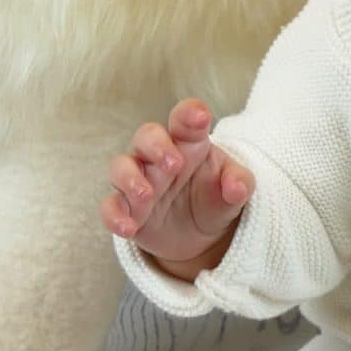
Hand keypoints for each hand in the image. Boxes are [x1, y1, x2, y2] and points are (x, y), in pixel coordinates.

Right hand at [101, 99, 254, 279]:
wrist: (201, 237)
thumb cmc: (214, 198)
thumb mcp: (233, 191)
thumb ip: (240, 183)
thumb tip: (237, 186)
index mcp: (189, 142)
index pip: (184, 119)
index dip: (189, 114)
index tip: (199, 117)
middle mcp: (158, 156)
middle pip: (146, 135)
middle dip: (156, 145)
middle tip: (174, 164)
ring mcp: (139, 181)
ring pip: (121, 167)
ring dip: (131, 178)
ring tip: (147, 196)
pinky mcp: (127, 209)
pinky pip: (110, 207)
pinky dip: (115, 215)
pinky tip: (127, 227)